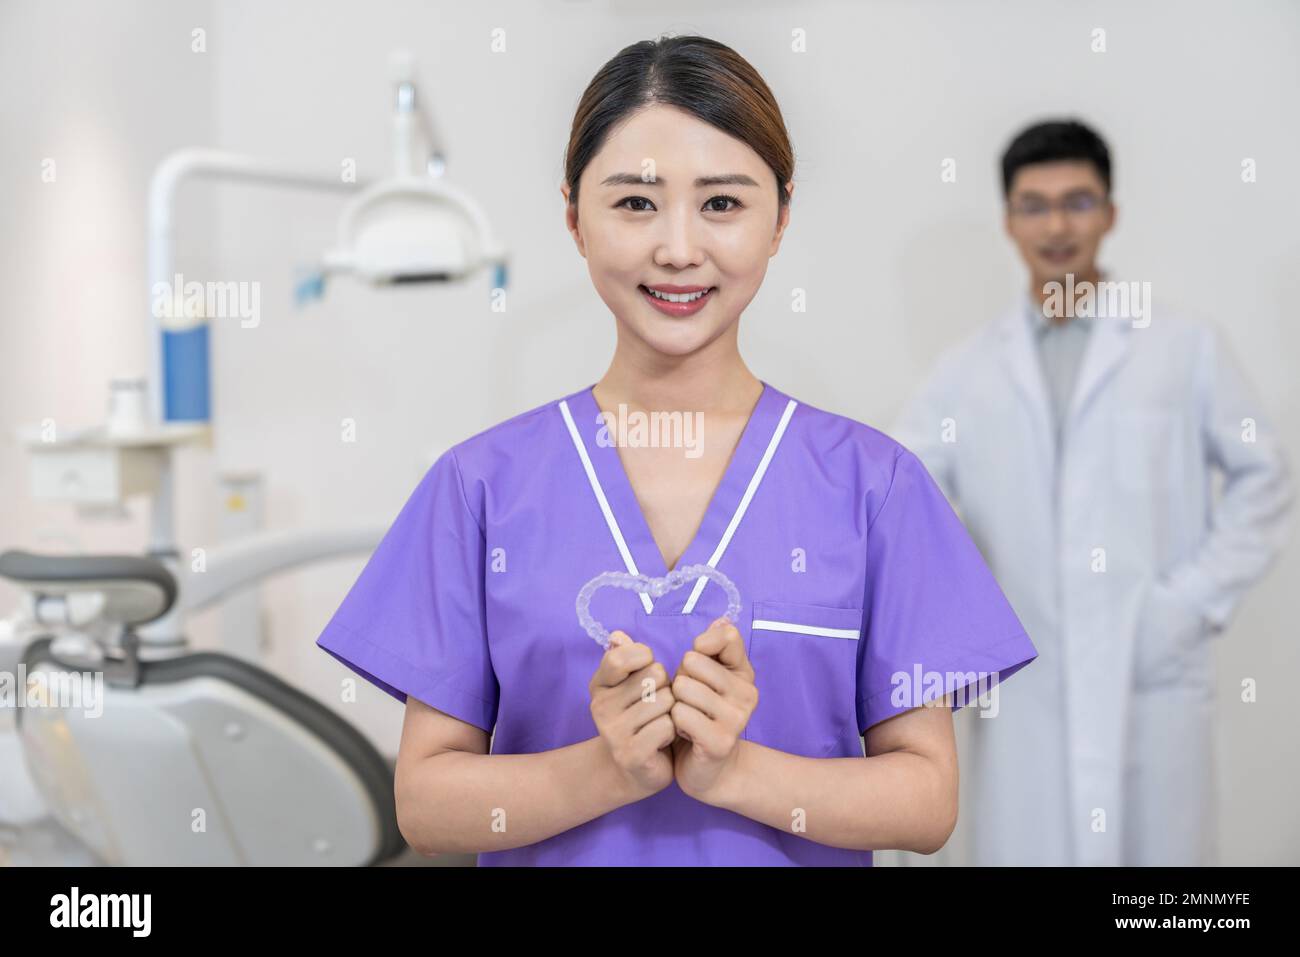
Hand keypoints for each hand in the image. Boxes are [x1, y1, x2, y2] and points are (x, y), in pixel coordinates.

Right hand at [589, 630, 676, 799]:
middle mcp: (600, 706)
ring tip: (661, 723)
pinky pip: (667, 726)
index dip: (646, 659)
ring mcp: (613, 732)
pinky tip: (663, 741)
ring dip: (672, 711)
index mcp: (599, 685)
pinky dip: (673, 732)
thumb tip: (617, 635)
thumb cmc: (642, 718)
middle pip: (653, 675)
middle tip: (658, 706)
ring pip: (664, 701)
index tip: (649, 673)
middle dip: (666, 688)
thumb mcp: (632, 684)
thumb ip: (626, 658)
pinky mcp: (630, 753)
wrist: (636, 769)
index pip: (623, 656)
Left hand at [669, 617, 757, 803]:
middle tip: (687, 700)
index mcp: (744, 672)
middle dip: (679, 678)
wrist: (708, 770)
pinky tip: (684, 735)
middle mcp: (747, 692)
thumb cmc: (699, 715)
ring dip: (674, 703)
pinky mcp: (721, 740)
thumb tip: (722, 620)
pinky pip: (680, 715)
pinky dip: (673, 723)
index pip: (726, 636)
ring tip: (685, 717)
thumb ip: (709, 647)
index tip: (696, 662)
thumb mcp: (703, 677)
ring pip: (683, 687)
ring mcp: (737, 717)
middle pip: (694, 661)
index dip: (702, 645)